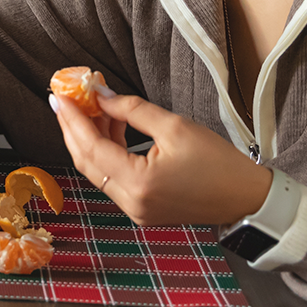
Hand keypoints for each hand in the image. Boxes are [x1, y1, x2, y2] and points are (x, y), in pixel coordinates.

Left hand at [53, 87, 270, 226]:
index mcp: (139, 183)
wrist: (247, 199)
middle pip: (88, 162)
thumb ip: (133, 110)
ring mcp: (135, 210)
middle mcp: (131, 202)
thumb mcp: (176, 126)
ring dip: (91, 139)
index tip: (60, 97)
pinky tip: (111, 126)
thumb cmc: (220, 164)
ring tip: (90, 106)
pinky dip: (107, 152)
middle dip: (74, 129)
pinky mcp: (141, 209)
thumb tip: (102, 97)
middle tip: (64, 100)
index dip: (73, 120)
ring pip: (98, 170)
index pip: (92, 148)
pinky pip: (113, 178)